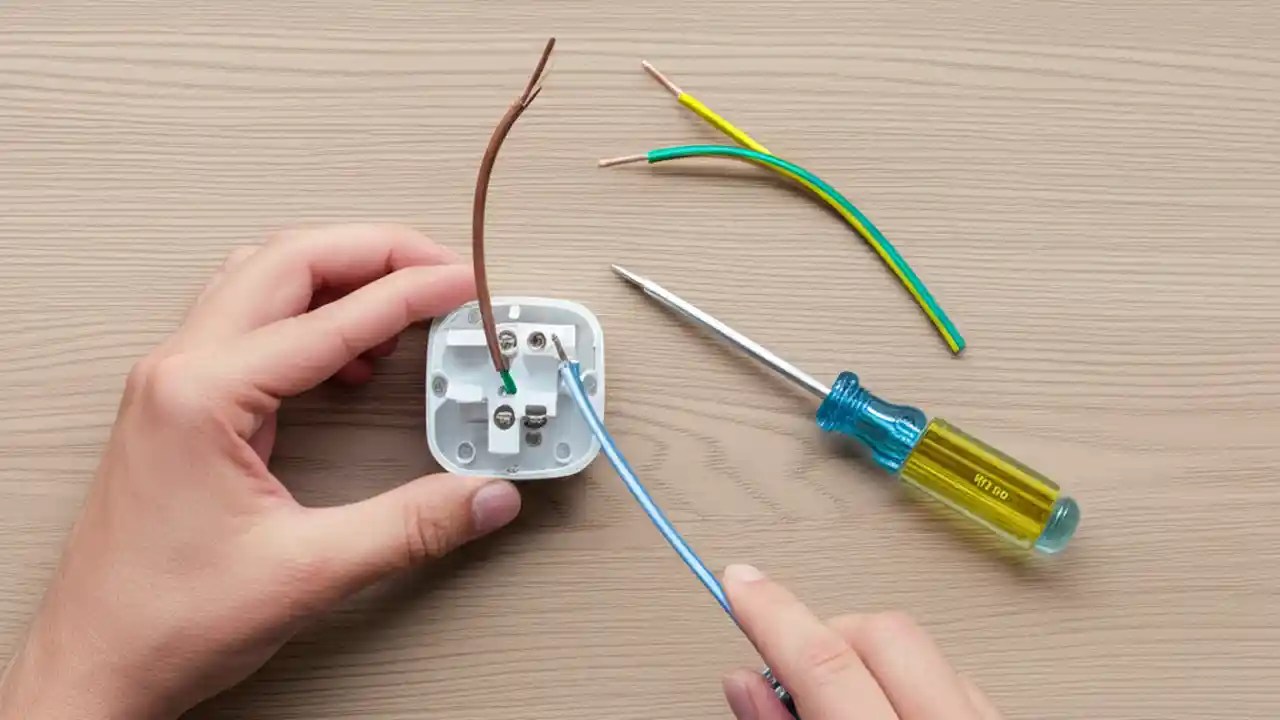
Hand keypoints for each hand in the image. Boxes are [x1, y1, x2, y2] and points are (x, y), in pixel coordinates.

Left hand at [0, 225, 522, 719]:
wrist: (95, 667)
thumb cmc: (161, 621)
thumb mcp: (308, 572)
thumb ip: (412, 527)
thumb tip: (483, 494)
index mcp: (202, 395)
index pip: (331, 316)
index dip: (412, 293)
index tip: (466, 284)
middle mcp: (180, 372)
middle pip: (289, 264)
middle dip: (375, 253)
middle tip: (442, 269)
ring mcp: (175, 386)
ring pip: (263, 283)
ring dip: (339, 277)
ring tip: (404, 300)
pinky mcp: (183, 408)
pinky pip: (252, 326)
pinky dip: (312, 319)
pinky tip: (350, 360)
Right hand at [721, 565, 1001, 719]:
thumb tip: (745, 680)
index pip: (828, 664)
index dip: (774, 615)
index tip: (739, 582)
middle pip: (885, 634)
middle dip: (829, 635)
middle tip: (789, 671)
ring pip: (926, 648)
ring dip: (871, 658)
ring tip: (840, 700)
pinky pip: (958, 679)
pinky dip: (912, 681)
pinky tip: (888, 710)